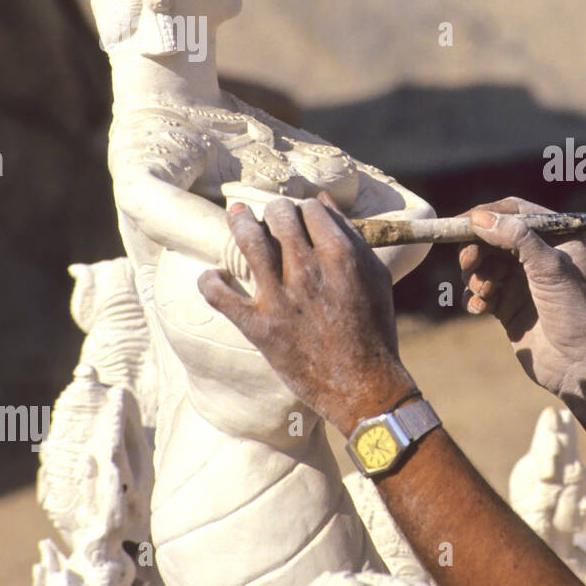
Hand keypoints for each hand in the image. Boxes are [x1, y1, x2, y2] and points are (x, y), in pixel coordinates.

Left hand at [196, 194, 415, 434]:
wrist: (364, 384)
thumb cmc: (375, 329)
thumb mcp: (376, 276)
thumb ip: (353, 236)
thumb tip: (324, 202)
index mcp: (341, 256)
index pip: (311, 209)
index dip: (304, 208)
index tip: (301, 216)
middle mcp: (308, 272)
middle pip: (279, 217)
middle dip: (274, 211)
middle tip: (271, 216)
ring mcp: (280, 299)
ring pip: (247, 242)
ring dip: (239, 223)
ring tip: (237, 217)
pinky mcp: (258, 327)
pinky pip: (219, 295)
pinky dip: (210, 281)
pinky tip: (216, 275)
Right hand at [458, 197, 585, 395]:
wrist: (579, 364)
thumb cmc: (575, 312)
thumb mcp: (550, 268)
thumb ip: (517, 238)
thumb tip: (480, 217)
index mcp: (558, 237)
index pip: (516, 212)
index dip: (488, 214)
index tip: (462, 223)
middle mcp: (539, 255)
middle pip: (493, 237)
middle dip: (476, 249)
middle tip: (468, 263)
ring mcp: (522, 280)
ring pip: (483, 265)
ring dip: (476, 276)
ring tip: (484, 292)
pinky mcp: (508, 306)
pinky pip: (480, 292)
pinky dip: (475, 298)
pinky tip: (481, 309)